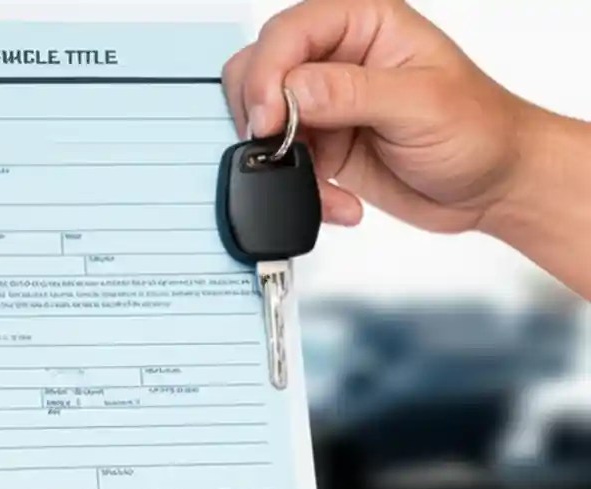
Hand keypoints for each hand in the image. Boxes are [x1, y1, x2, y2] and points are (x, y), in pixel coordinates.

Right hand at [223, 0, 538, 234]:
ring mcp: (325, 104)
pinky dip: (298, 189)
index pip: (290, 32)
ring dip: (276, 156)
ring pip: (260, 117)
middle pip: (260, 67)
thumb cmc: (481, 130)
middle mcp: (338, 58)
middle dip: (259, 111)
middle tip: (276, 145)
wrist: (493, 186)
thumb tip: (290, 91)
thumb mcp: (421, 104)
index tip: (270, 118)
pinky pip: (280, 163)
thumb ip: (351, 93)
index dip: (269, 71)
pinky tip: (337, 200)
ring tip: (313, 178)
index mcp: (365, 24)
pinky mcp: (321, 146)